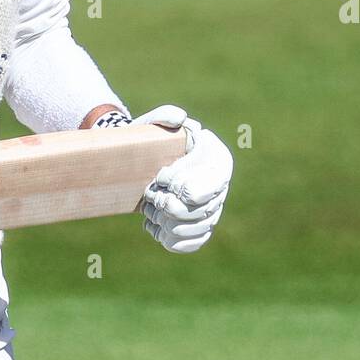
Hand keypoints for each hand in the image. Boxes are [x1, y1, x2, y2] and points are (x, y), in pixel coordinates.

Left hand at [130, 106, 232, 253]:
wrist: (137, 164)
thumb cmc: (146, 142)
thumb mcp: (151, 125)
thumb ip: (164, 115)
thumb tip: (182, 119)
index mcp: (218, 159)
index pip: (214, 181)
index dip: (184, 184)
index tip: (160, 178)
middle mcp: (221, 186)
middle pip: (204, 210)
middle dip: (170, 205)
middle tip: (151, 195)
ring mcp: (212, 209)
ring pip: (197, 228)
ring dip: (168, 223)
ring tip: (151, 210)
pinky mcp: (199, 228)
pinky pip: (194, 243)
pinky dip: (171, 240)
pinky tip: (155, 228)